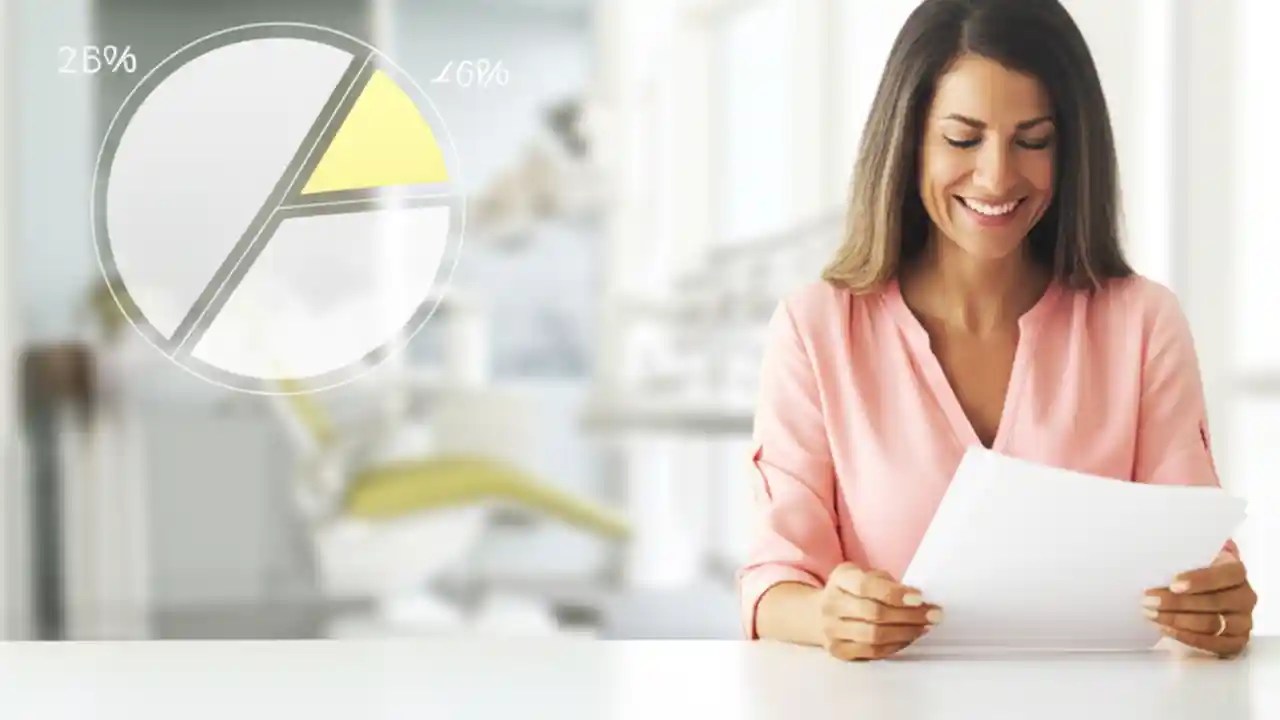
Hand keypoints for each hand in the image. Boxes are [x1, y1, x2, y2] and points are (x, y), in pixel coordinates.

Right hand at [815, 563, 941, 660]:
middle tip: (934, 615)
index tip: (920, 598)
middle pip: (874, 613)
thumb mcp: (864, 576)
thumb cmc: (851, 592)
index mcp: (840, 579)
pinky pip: (872, 652)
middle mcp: (832, 604)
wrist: (816, 614)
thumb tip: (917, 600)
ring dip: (906, 632)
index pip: (867, 586)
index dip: (895, 594)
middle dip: (909, 615)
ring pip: (874, 636)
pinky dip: (895, 646)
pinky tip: (909, 638)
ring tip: (925, 627)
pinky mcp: (838, 650)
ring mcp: (832, 630)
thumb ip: (887, 583)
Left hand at [1143, 553, 1255, 657]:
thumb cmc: (1193, 579)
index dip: (1199, 580)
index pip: (1225, 574)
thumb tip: (1181, 546)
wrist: (1200, 602)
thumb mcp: (1191, 563)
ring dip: (1177, 620)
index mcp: (1236, 572)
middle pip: (1214, 602)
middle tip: (1149, 601)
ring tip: (1152, 614)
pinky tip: (1165, 629)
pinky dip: (1186, 636)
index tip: (1173, 585)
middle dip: (1177, 602)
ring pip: (1211, 623)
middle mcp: (1245, 597)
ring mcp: (1243, 622)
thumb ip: (1188, 556)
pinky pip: (1212, 643)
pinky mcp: (1236, 642)